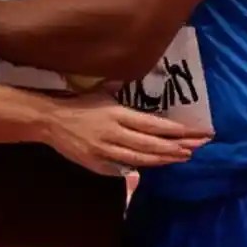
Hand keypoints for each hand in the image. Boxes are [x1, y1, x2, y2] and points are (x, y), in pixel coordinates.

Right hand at [42, 91, 210, 176]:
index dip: (175, 130)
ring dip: (163, 159)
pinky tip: (156, 165)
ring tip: (183, 157)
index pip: (152, 124)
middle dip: (177, 147)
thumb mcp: (102, 91)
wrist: (50, 121)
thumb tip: (143, 79)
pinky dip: (141, 167)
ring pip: (140, 159)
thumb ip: (122, 89)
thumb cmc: (79, 103)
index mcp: (117, 114)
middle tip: (196, 148)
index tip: (194, 132)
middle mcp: (114, 134)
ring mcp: (105, 151)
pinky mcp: (97, 164)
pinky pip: (123, 167)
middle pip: (151, 144)